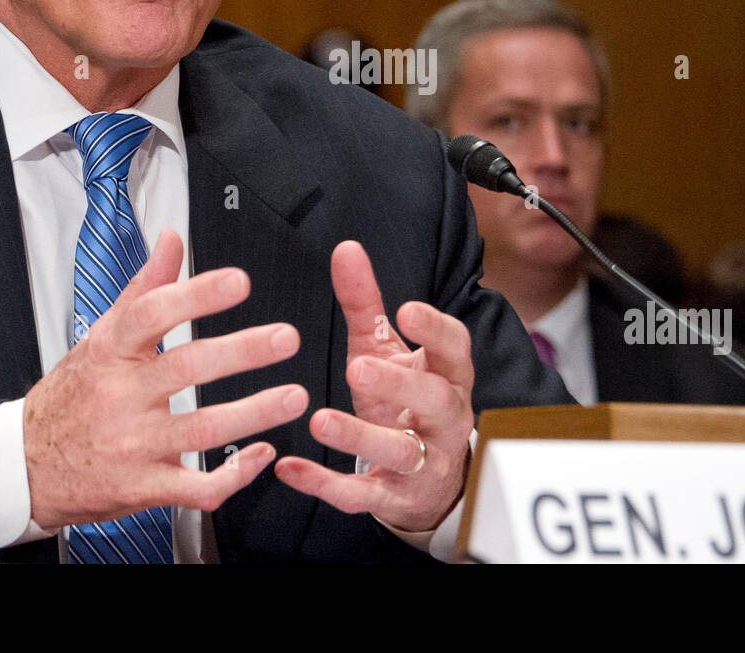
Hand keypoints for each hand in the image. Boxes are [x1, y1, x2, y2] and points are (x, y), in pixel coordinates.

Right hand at [23, 229, 307, 528]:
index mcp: (111, 352)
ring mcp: (133, 444)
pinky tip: (260, 454)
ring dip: (254, 413)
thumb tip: (172, 241)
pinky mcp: (144, 487)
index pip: (152, 314)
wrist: (27, 466)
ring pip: (201, 429)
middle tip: (284, 337)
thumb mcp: (100, 335)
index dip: (197, 295)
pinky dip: (234, 474)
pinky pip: (195, 487)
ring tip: (293, 395)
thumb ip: (144, 287)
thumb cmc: (73, 395)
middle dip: (242, 351)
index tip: (238, 281)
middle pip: (186, 368)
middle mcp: (122, 396)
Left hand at [274, 240, 474, 532]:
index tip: (406, 310)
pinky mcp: (394, 496)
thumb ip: (367, 303)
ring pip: (402, 451)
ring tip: (320, 421)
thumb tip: (346, 249)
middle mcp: (443, 418)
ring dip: (361, 437)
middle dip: (400, 383)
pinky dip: (325, 484)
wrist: (428, 479)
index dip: (434, 330)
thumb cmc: (405, 399)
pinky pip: (362, 495)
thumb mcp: (385, 349)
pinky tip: (290, 468)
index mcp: (446, 374)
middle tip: (358, 366)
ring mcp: (423, 460)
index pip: (454, 348)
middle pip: (435, 400)